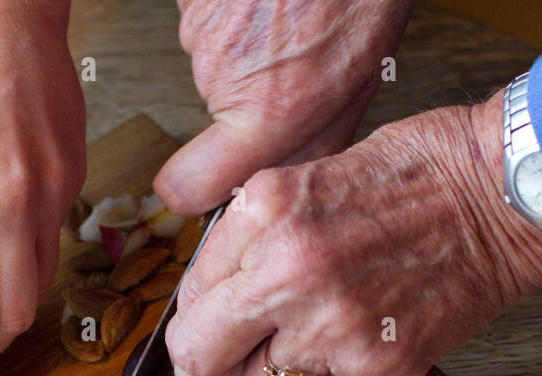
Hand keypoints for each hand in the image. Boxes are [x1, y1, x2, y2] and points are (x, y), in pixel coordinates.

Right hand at [155, 0, 413, 214]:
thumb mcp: (354, 93)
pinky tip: (268, 6)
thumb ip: (309, 149)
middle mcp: (224, 76)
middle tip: (289, 68)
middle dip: (242, 104)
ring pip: (209, 67)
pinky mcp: (192, 0)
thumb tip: (273, 184)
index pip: (185, 186)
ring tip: (287, 26)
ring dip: (243, 54)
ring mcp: (202, 31)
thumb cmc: (355, 5)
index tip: (205, 184)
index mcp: (269, 113)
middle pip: (209, 118)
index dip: (190, 190)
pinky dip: (232, 18)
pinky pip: (205, 25)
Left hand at [165, 95, 541, 375]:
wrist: (498, 197)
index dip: (199, 317)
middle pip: (205, 358)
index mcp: (265, 216)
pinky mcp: (376, 369)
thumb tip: (208, 303)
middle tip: (238, 352)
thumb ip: (246, 241)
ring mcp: (334, 329)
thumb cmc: (408, 179)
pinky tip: (364, 336)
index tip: (212, 325)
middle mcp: (290, 275)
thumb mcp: (302, 181)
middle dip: (214, 359)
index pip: (190, 302)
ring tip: (321, 327)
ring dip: (281, 367)